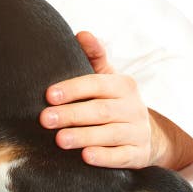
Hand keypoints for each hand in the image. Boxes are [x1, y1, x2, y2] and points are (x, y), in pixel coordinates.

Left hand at [39, 31, 154, 168]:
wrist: (148, 135)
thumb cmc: (114, 101)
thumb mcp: (107, 77)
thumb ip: (94, 56)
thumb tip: (82, 33)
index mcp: (123, 85)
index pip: (96, 84)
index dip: (73, 89)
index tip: (49, 95)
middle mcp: (134, 107)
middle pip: (100, 111)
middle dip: (71, 115)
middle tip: (45, 119)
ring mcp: (138, 132)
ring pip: (110, 134)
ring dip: (83, 137)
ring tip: (59, 140)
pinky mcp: (139, 155)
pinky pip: (122, 156)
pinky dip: (104, 157)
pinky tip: (86, 157)